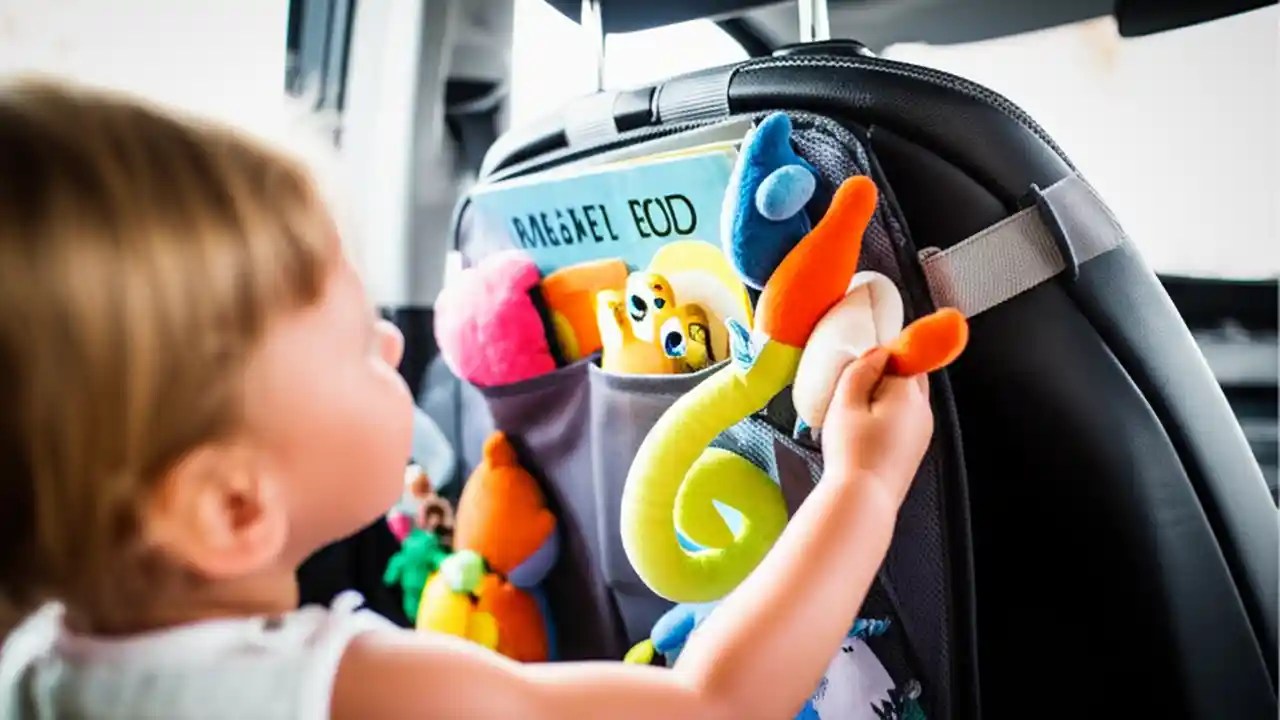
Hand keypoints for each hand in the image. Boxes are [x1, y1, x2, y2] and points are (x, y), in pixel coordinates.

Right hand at [821, 348, 932, 506]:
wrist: (863, 499)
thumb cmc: (852, 453)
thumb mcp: (846, 402)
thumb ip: (861, 370)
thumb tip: (877, 353)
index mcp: (908, 393)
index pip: (905, 356)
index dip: (883, 355)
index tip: (864, 361)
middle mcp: (923, 410)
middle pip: (911, 376)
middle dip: (888, 374)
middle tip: (858, 385)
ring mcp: (923, 431)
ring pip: (909, 400)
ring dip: (888, 397)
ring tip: (857, 412)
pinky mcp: (916, 449)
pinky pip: (906, 421)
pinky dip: (890, 418)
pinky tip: (866, 431)